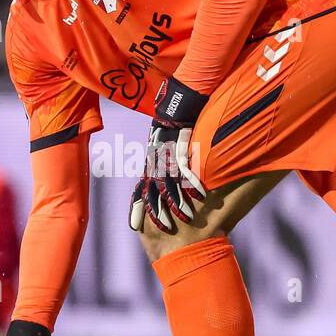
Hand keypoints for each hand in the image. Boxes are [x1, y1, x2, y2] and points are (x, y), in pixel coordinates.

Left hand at [129, 77, 208, 232]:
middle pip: (154, 194)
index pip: (140, 190)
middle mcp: (155, 163)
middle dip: (159, 213)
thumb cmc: (170, 128)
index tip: (135, 227)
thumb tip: (160, 179)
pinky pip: (186, 173)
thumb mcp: (160, 148)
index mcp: (150, 164)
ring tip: (188, 218)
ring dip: (178, 204)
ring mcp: (167, 159)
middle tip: (166, 229)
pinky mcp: (181, 152)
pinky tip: (200, 196)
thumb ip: (160, 165)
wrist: (176, 106)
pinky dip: (193, 186)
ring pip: (170, 187)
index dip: (137, 209)